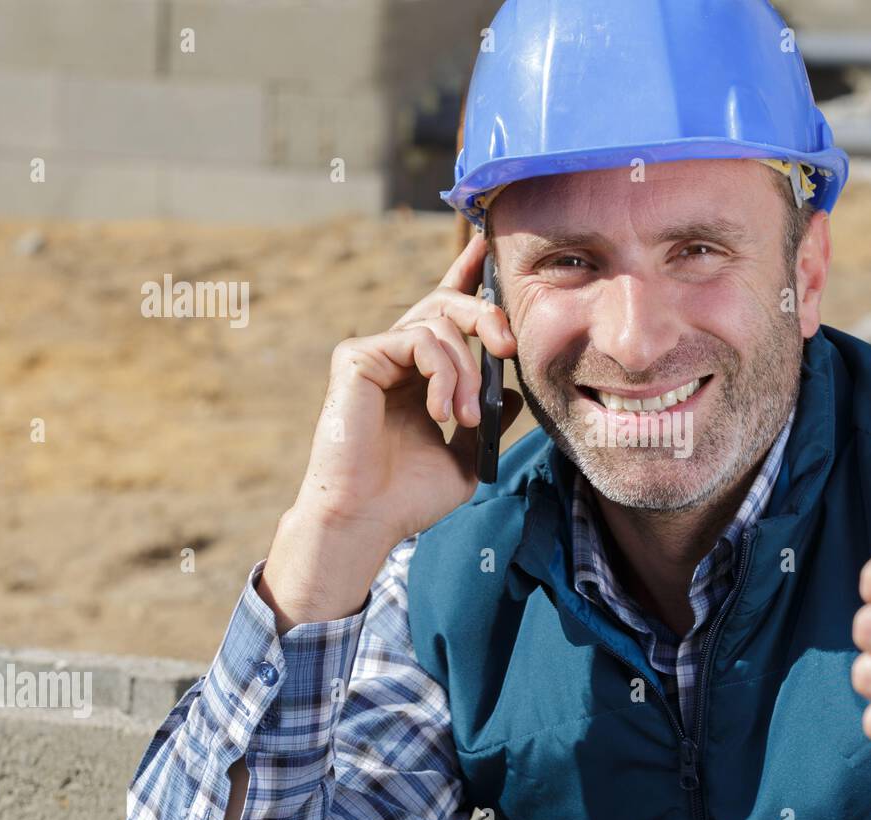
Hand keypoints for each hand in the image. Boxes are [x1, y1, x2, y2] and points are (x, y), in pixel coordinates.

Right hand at [259, 232, 522, 631]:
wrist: (368, 520)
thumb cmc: (408, 498)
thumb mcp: (467, 455)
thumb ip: (489, 419)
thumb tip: (513, 390)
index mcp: (420, 374)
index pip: (446, 314)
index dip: (466, 276)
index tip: (487, 248)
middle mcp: (396, 356)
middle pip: (448, 303)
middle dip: (486, 314)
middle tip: (509, 346)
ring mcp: (374, 353)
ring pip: (439, 323)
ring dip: (467, 371)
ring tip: (462, 418)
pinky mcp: (357, 357)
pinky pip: (418, 339)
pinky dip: (442, 372)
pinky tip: (440, 411)